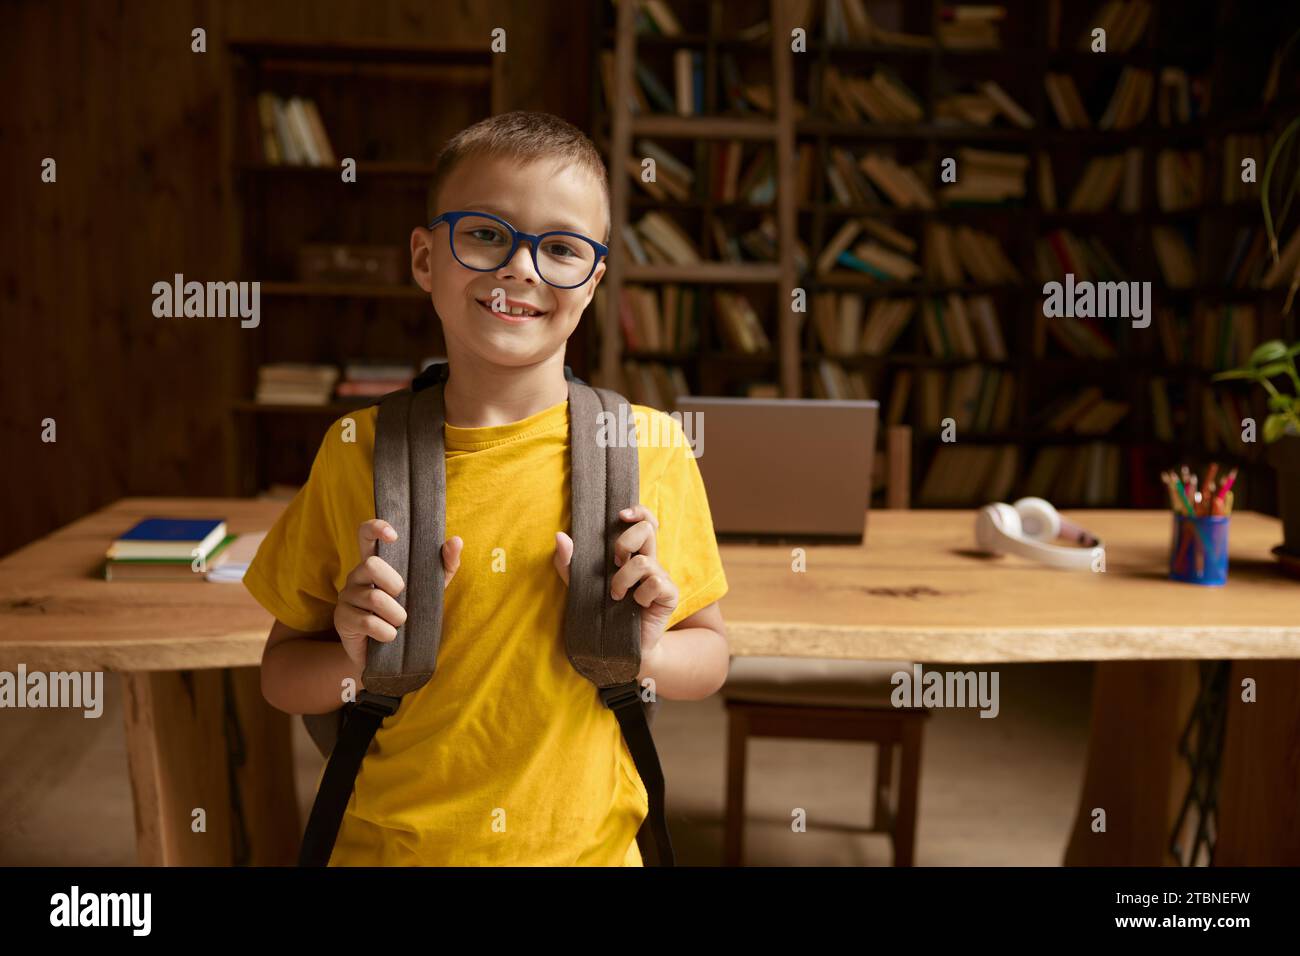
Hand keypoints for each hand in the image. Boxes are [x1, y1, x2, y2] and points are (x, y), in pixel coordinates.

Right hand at [334, 519, 462, 672]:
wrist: (388, 656)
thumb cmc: (409, 614)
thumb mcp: (429, 589)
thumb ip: (444, 566)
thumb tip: (456, 541)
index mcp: (375, 563)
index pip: (365, 534)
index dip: (375, 527)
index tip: (394, 535)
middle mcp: (356, 575)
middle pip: (371, 565)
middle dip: (394, 583)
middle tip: (402, 597)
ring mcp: (346, 596)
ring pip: (374, 598)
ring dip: (396, 615)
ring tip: (400, 623)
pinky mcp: (342, 619)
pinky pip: (367, 622)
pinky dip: (387, 632)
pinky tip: (389, 636)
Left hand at [553, 504, 677, 661]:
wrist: (618, 648)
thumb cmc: (602, 613)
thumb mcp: (581, 586)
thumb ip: (569, 564)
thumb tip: (560, 536)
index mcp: (632, 554)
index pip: (644, 521)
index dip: (639, 511)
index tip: (622, 514)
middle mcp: (649, 561)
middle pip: (648, 529)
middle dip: (625, 542)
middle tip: (614, 562)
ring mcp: (661, 577)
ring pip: (645, 561)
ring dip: (623, 579)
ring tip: (615, 596)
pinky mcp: (669, 595)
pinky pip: (656, 583)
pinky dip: (639, 595)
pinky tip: (634, 606)